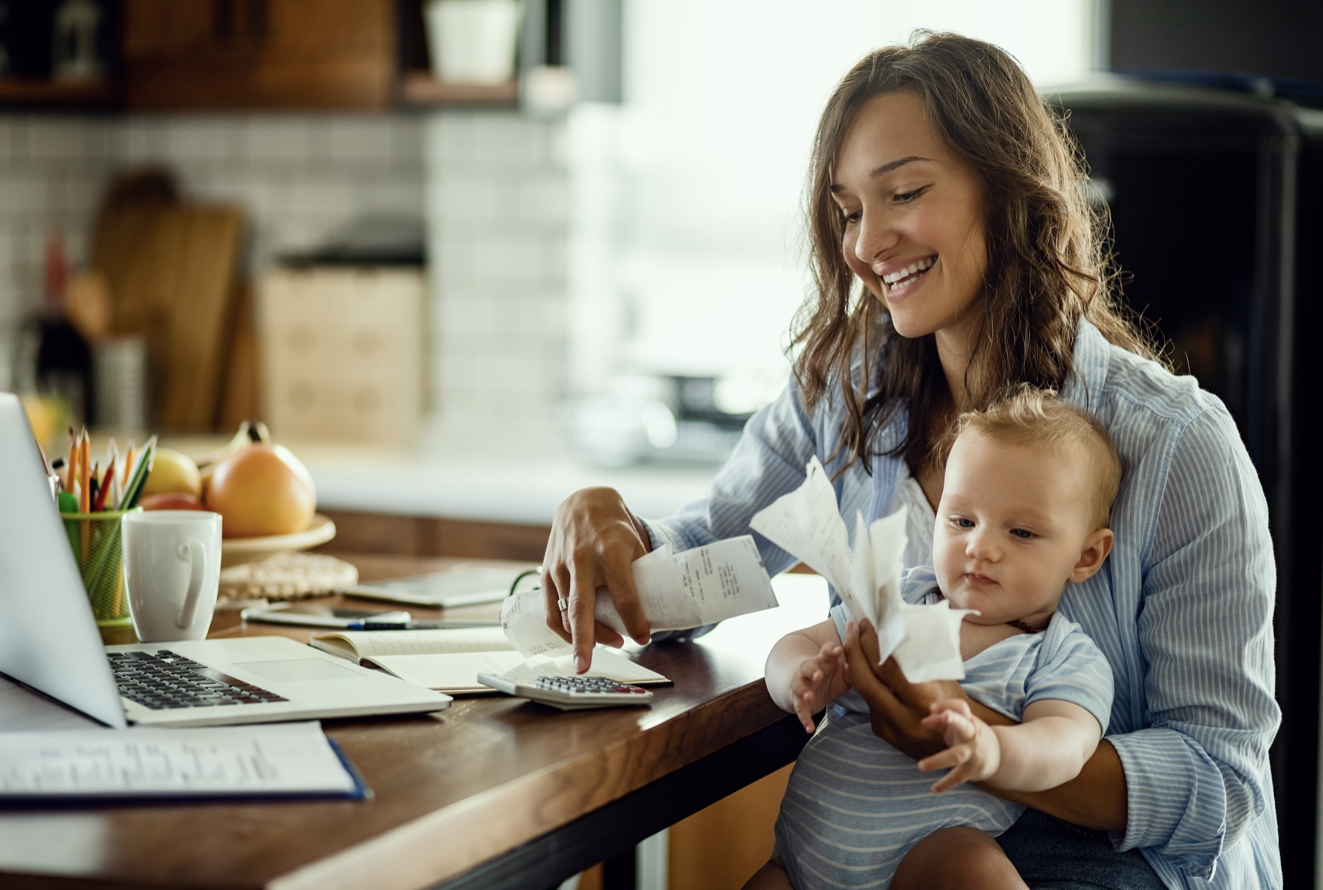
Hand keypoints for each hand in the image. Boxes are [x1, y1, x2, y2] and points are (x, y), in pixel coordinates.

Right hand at [542, 487, 651, 672]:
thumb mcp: (636, 544)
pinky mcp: (546, 572)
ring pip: (566, 613)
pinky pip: (551, 610)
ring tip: (603, 646)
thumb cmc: (614, 528)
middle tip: (585, 667)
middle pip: (582, 607)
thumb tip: (655, 613)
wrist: (583, 503)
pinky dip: (563, 629)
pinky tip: (578, 638)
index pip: (624, 595)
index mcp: (610, 551)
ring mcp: (560, 566)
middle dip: (584, 640)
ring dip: (583, 637)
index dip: (635, 620)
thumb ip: (642, 576)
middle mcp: (581, 559)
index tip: (644, 636)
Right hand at [789, 640, 850, 732]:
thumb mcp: (844, 672)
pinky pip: (799, 709)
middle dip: (812, 670)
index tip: (838, 650)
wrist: (807, 685)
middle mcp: (810, 670)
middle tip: (818, 675)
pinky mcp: (799, 701)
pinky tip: (810, 728)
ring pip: (798, 685)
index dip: (831, 650)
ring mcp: (802, 684)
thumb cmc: (830, 675)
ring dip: (803, 691)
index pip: (826, 651)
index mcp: (824, 659)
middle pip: (807, 666)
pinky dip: (804, 719)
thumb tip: (873, 668)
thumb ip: (855, 670)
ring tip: (808, 697)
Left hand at [840, 618, 971, 759]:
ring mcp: (891, 730)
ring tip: (853, 641)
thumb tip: (894, 630)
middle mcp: (905, 720)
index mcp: (924, 702)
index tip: (866, 624)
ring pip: (863, 692)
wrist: (958, 742)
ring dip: (854, 664)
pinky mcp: (883, 733)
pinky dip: (865, 681)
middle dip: (854, 651)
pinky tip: (863, 664)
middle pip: (866, 682)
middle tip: (851, 628)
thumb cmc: (953, 702)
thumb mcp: (944, 679)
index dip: (872, 644)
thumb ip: (919, 662)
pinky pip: (869, 703)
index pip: (888, 669)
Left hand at [917, 699, 999, 791]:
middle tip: (944, 716)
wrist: (1000, 755)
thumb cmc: (970, 734)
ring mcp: (973, 753)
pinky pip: (958, 777)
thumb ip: (941, 719)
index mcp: (969, 720)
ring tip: (920, 766)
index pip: (960, 707)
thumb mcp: (960, 723)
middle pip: (963, 726)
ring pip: (956, 756)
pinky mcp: (972, 770)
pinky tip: (933, 790)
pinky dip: (946, 784)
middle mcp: (972, 735)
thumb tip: (925, 719)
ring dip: (938, 760)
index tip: (932, 708)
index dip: (947, 705)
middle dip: (954, 720)